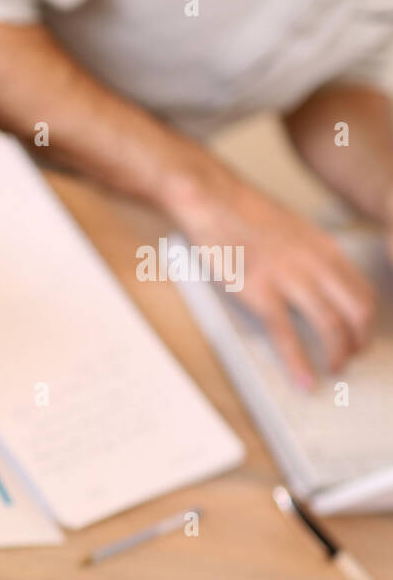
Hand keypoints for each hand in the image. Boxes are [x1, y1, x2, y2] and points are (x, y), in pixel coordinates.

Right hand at [168, 168, 376, 388]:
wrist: (212, 199)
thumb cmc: (242, 212)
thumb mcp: (291, 228)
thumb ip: (308, 254)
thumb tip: (313, 277)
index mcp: (325, 247)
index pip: (363, 291)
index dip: (366, 320)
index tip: (358, 335)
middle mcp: (316, 263)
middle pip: (357, 311)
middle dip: (359, 340)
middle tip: (350, 357)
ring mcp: (289, 278)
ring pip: (330, 325)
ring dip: (337, 354)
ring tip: (334, 371)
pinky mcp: (260, 293)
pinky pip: (287, 335)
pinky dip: (299, 363)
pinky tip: (305, 380)